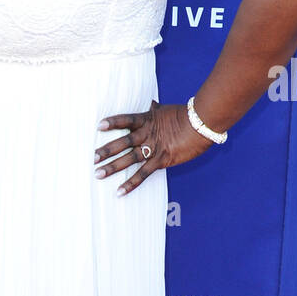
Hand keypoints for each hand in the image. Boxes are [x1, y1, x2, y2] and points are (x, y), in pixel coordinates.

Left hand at [94, 101, 210, 196]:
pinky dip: (131, 183)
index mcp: (148, 119)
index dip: (112, 122)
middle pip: (123, 142)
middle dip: (106, 150)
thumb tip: (151, 103)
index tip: (98, 126)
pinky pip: (143, 174)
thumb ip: (156, 110)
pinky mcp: (162, 160)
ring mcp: (154, 147)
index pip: (126, 120)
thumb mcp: (168, 111)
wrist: (204, 124)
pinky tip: (119, 192)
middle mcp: (147, 134)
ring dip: (112, 167)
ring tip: (98, 173)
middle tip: (91, 157)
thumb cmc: (189, 116)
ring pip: (129, 159)